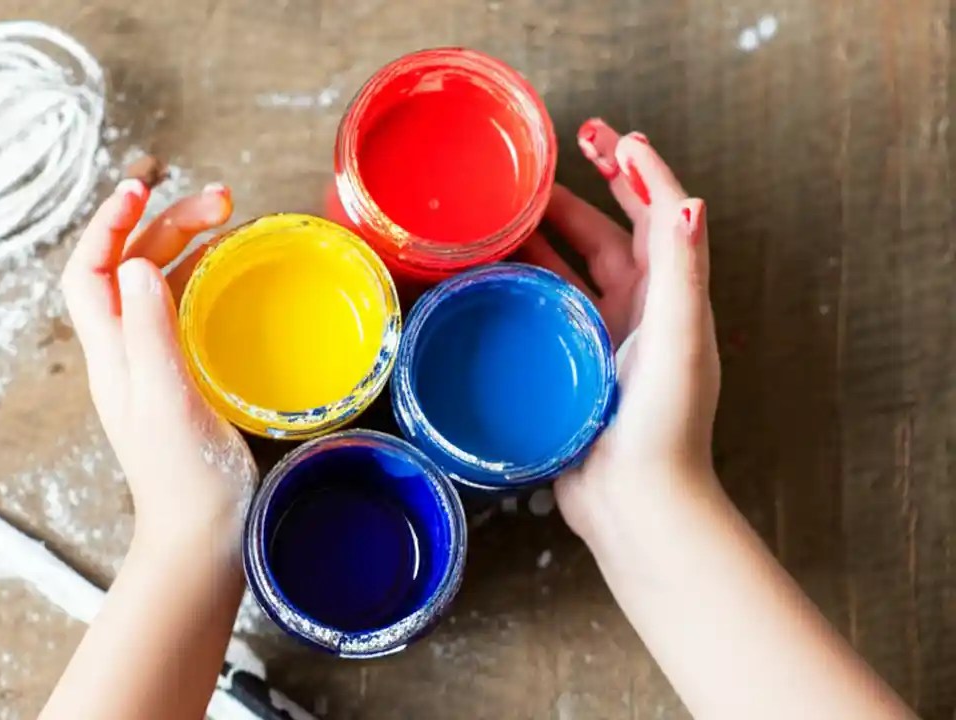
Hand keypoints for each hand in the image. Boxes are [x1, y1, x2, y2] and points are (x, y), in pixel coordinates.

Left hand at [61, 179, 257, 556]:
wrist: (201, 541)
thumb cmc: (187, 478)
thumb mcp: (168, 399)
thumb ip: (151, 332)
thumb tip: (137, 263)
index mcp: (112, 354)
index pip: (88, 272)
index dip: (107, 225)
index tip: (142, 187)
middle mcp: (127, 355)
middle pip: (130, 271)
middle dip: (165, 225)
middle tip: (220, 201)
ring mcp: (156, 368)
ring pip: (161, 289)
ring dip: (188, 248)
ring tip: (232, 222)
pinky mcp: (185, 383)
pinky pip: (187, 316)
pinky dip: (207, 283)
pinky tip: (236, 280)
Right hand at [517, 119, 719, 546]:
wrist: (634, 501)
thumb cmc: (664, 425)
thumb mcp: (681, 340)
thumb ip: (684, 271)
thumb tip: (689, 201)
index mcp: (672, 298)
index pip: (660, 218)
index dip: (642, 173)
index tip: (616, 137)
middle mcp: (639, 311)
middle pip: (610, 233)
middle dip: (589, 189)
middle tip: (558, 153)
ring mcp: (599, 336)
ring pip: (569, 267)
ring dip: (546, 231)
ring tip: (513, 202)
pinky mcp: (566, 363)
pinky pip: (542, 306)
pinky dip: (522, 279)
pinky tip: (493, 265)